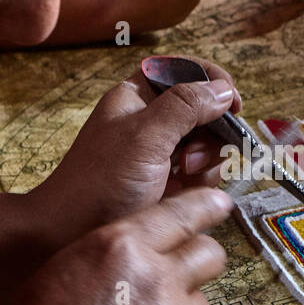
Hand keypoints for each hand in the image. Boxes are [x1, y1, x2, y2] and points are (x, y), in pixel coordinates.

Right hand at [0, 188, 231, 304]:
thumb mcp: (64, 270)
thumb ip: (115, 255)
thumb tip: (149, 252)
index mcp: (120, 246)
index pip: (185, 213)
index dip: (206, 208)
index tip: (219, 206)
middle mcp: (156, 279)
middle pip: (210, 256)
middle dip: (199, 263)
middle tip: (179, 278)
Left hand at [29, 57, 241, 246]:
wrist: (71, 233)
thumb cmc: (99, 181)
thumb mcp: (145, 136)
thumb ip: (186, 106)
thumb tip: (223, 91)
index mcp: (138, 96)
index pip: (184, 71)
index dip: (212, 81)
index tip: (232, 102)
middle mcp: (152, 120)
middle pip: (205, 109)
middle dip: (211, 130)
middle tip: (196, 151)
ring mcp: (162, 153)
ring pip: (209, 144)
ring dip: (206, 159)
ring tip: (182, 174)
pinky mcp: (169, 182)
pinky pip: (203, 174)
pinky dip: (200, 182)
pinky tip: (180, 191)